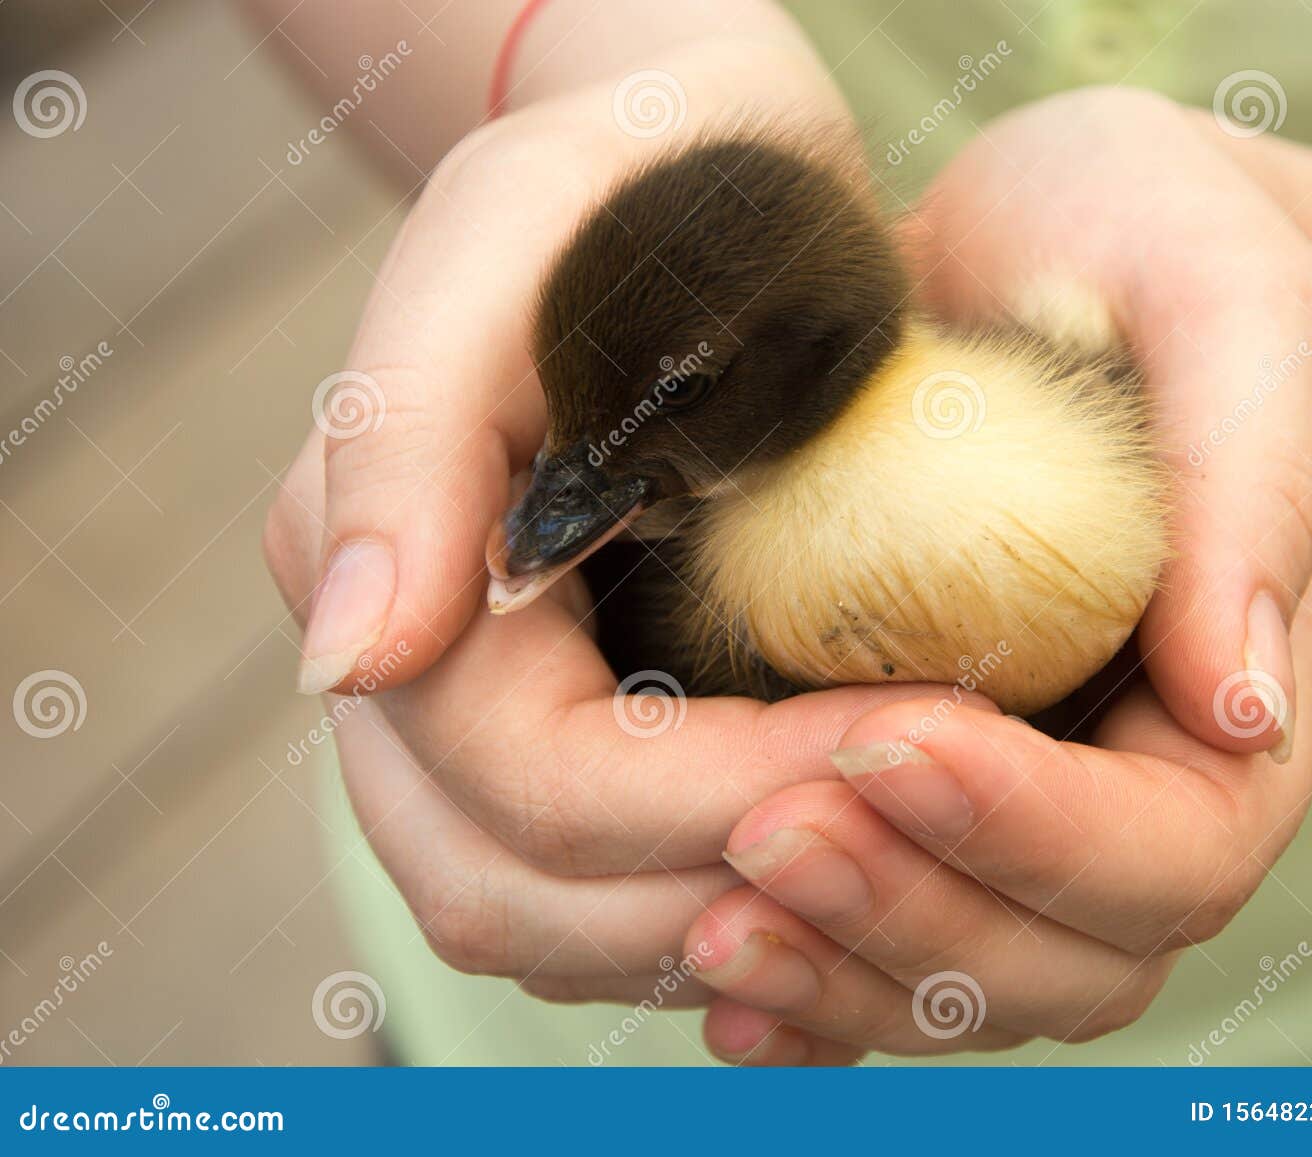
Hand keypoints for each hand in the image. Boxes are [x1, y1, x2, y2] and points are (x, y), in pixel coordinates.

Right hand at [262, 47, 945, 1029]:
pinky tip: (836, 879)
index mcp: (378, 567)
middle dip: (725, 887)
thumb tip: (344, 664)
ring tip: (889, 873)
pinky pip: (616, 897)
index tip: (897, 743)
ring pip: (563, 926)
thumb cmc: (622, 183)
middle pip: (521, 893)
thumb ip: (404, 437)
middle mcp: (408, 678)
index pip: (529, 777)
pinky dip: (726, 913)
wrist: (698, 178)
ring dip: (729, 929)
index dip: (712, 794)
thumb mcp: (510, 237)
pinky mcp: (566, 738)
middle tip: (915, 836)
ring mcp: (478, 726)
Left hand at [683, 88, 1311, 1062]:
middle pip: (1074, 958)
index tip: (891, 733)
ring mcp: (1032, 806)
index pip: (1179, 848)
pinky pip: (884, 945)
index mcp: (1244, 693)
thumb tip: (1242, 704)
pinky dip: (807, 985)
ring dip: (841, 969)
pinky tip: (711, 977)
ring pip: (971, 979)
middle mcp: (1145, 782)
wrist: (1038, 242)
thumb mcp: (1230, 307)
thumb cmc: (1148, 245)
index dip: (1040, 829)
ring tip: (709, 923)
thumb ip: (1250, 487)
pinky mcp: (926, 796)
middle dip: (919, 916)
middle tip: (763, 839)